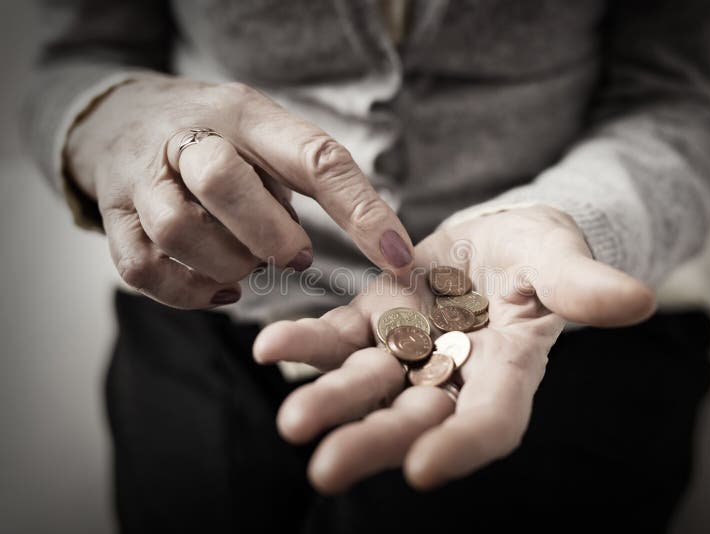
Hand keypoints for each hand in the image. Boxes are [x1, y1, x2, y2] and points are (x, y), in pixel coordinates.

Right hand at [66, 75, 413, 307]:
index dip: (361, 211)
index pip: (313, 156)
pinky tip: (219, 286)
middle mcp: (187, 138)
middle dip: (270, 234)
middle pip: (222, 180)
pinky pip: (144, 269)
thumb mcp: (267, 134)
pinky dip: (189, 292)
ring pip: (178, 231)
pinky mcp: (113, 217)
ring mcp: (141, 178)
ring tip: (248, 265)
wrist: (121, 120)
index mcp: (245, 114)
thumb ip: (308, 176)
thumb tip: (368, 246)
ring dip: (228, 264)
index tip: (398, 257)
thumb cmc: (218, 137)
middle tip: (294, 256)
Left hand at [253, 206, 654, 492]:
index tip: (425, 470)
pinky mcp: (374, 321)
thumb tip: (636, 301)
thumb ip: (583, 286)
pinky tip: (270, 346)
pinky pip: (338, 337)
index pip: (491, 419)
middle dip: (374, 442)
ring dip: (329, 400)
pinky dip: (306, 343)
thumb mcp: (561, 260)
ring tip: (291, 420)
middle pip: (415, 418)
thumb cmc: (541, 253)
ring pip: (368, 385)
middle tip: (326, 468)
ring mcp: (409, 350)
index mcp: (508, 368)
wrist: (498, 239)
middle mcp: (453, 374)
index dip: (463, 445)